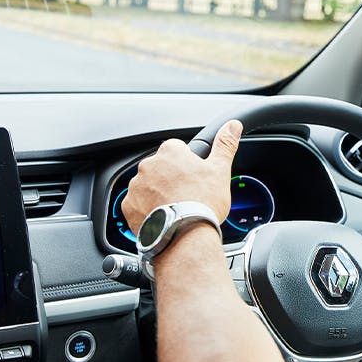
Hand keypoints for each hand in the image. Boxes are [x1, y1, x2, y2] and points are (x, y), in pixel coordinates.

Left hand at [121, 120, 241, 235]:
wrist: (185, 236)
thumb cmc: (203, 202)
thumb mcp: (220, 170)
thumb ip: (225, 145)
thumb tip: (232, 125)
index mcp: (170, 152)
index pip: (177, 149)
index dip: (188, 164)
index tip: (194, 178)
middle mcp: (149, 165)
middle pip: (161, 168)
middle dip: (171, 179)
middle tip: (187, 195)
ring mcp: (136, 186)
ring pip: (148, 185)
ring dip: (157, 193)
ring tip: (175, 209)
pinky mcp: (128, 206)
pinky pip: (136, 204)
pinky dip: (146, 209)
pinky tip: (162, 217)